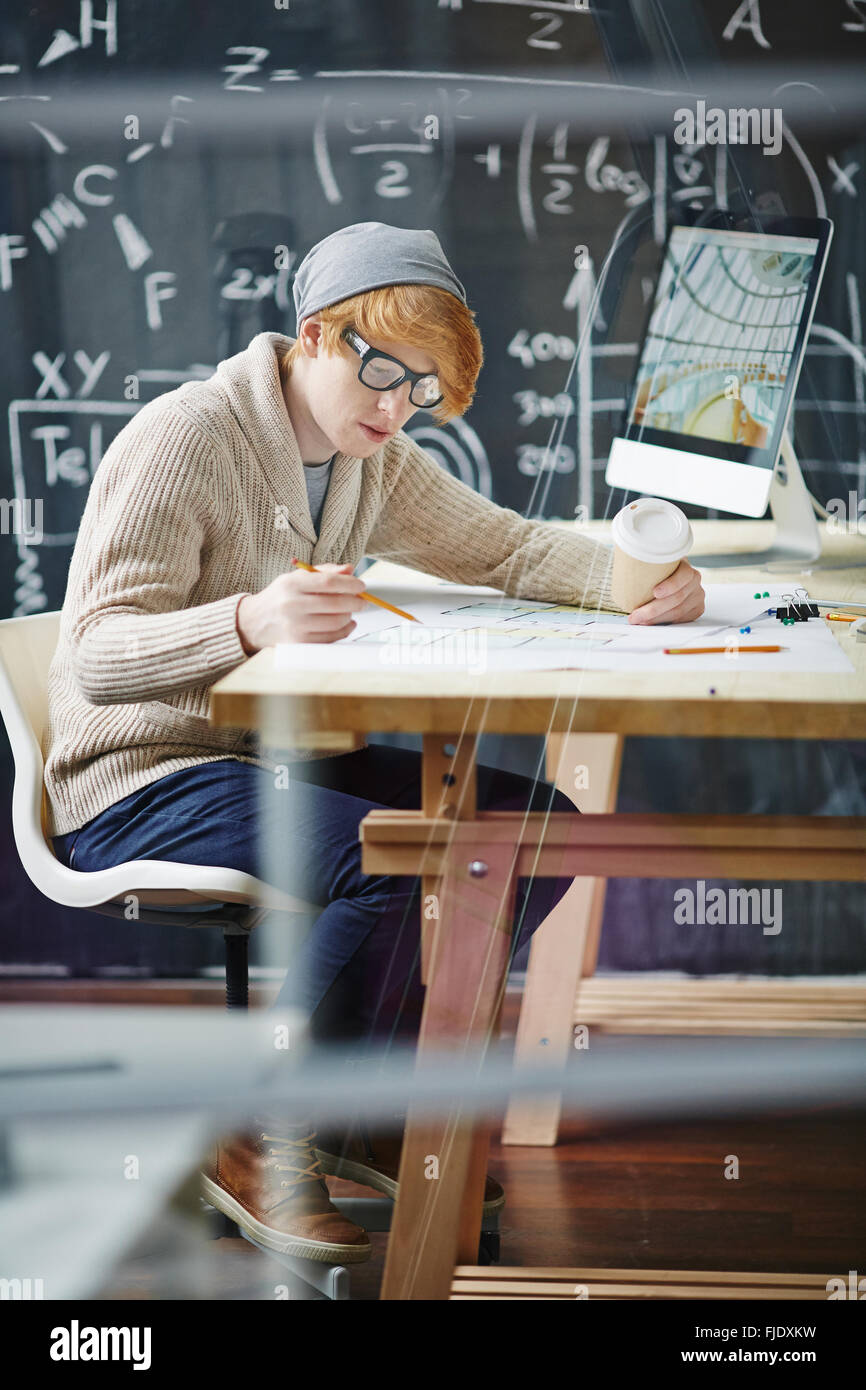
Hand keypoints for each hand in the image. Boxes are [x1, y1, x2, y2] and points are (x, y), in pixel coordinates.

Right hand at [236, 563, 367, 652]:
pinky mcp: (299, 643)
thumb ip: (324, 572)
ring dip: (350, 616)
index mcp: (292, 584)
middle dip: (355, 601)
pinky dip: (345, 631)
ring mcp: (295, 626)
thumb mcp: (296, 578)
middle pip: (335, 603)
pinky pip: (331, 638)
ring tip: (350, 610)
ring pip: (336, 622)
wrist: (254, 622)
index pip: (328, 582)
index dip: (350, 584)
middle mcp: (292, 605)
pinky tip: (347, 623)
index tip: (361, 585)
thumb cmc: (280, 598)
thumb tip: (350, 570)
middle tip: (362, 600)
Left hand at [627, 559, 704, 624]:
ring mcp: (697, 596)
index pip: (683, 575)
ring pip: (677, 612)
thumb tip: (623, 562)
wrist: (668, 579)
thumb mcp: (654, 564)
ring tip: (639, 620)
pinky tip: (650, 622)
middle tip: (635, 615)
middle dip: (654, 609)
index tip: (655, 592)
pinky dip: (663, 622)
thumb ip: (645, 562)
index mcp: (685, 566)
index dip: (671, 585)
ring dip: (656, 619)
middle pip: (677, 598)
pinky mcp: (696, 609)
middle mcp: (694, 581)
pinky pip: (680, 620)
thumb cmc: (657, 572)